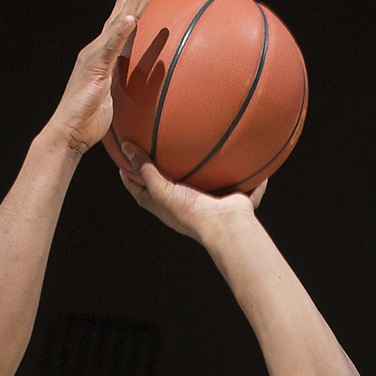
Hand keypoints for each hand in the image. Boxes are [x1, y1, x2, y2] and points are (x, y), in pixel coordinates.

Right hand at [47, 0, 158, 152]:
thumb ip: (119, 84)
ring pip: (117, 25)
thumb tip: (132, 84)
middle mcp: (95, 51)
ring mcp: (94, 58)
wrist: (68, 132)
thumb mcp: (111, 97)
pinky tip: (131, 19)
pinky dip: (121, 32)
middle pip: (119, 18)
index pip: (117, 26)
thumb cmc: (87, 120)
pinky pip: (111, 47)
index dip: (128, 7)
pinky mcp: (94, 69)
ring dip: (131, 3)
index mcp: (100, 57)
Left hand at [118, 142, 264, 240]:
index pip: (142, 193)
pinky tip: (251, 165)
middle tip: (157, 153)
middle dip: (163, 175)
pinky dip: (249, 182)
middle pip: (170, 190)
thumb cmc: (192, 213)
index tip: (124, 165)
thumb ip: (146, 171)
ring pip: (205, 187)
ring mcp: (210, 204)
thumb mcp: (163, 192)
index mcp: (167, 209)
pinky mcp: (232, 201)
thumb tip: (127, 149)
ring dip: (204, 174)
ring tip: (201, 152)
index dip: (131, 180)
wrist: (226, 225)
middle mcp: (186, 207)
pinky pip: (241, 188)